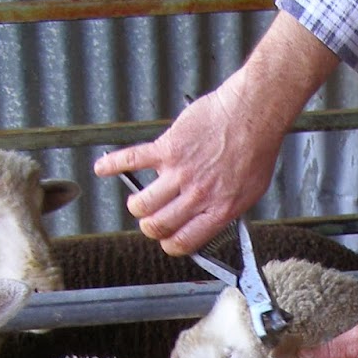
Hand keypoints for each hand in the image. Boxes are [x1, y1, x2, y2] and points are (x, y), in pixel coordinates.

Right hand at [92, 12, 340, 255]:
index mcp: (218, 211)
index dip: (170, 243)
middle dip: (150, 226)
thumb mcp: (250, 193)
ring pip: (142, 204)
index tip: (167, 238)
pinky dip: (112, 165)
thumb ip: (225, 210)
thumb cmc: (255, 149)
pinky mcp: (167, 148)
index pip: (183, 242)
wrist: (251, 114)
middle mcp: (197, 196)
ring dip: (137, 205)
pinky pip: (132, 160)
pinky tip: (102, 168)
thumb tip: (206, 224)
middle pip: (158, 226)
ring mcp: (180, 173)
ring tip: (139, 200)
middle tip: (151, 219)